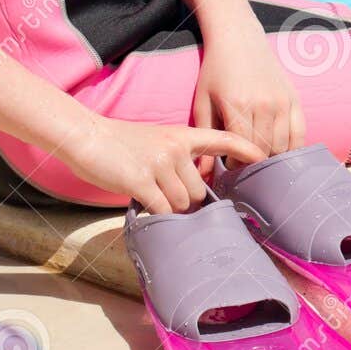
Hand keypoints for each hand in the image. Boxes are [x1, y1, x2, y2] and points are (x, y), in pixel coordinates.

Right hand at [61, 116, 264, 214]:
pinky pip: (162, 209)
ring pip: (182, 204)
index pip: (222, 138)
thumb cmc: (122, 144)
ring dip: (169, 209)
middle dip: (186, 201)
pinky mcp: (141, 180)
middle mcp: (176, 148)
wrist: (87, 138)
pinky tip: (143, 204)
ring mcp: (159, 164)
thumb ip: (179, 160)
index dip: (244, 149)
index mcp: (182, 135)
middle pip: (200, 191)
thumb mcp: (157, 141)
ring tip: (150, 194)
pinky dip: (156, 214)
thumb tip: (196, 194)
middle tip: (165, 194)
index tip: (262, 158)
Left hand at [191, 29, 304, 157]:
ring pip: (282, 146)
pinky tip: (281, 151)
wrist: (239, 39)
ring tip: (259, 155)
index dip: (235, 164)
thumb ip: (206, 137)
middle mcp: (263, 105)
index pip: (242, 150)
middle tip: (244, 163)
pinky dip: (292, 148)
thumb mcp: (203, 101)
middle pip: (264, 151)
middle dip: (253, 163)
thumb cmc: (216, 71)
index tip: (229, 164)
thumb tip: (203, 173)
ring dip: (271, 157)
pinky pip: (300, 134)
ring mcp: (282, 102)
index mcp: (237, 106)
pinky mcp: (295, 99)